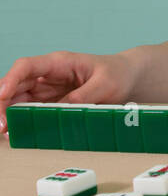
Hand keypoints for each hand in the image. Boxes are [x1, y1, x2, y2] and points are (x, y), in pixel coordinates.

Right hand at [0, 50, 140, 138]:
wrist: (127, 77)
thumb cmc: (116, 74)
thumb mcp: (105, 84)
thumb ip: (83, 96)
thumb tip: (63, 109)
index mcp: (59, 63)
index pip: (26, 66)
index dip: (10, 79)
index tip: (2, 95)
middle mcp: (48, 75)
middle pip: (16, 85)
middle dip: (3, 103)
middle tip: (2, 125)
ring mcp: (48, 89)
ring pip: (18, 99)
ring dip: (9, 114)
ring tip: (6, 132)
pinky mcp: (51, 102)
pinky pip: (30, 110)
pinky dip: (22, 120)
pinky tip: (16, 132)